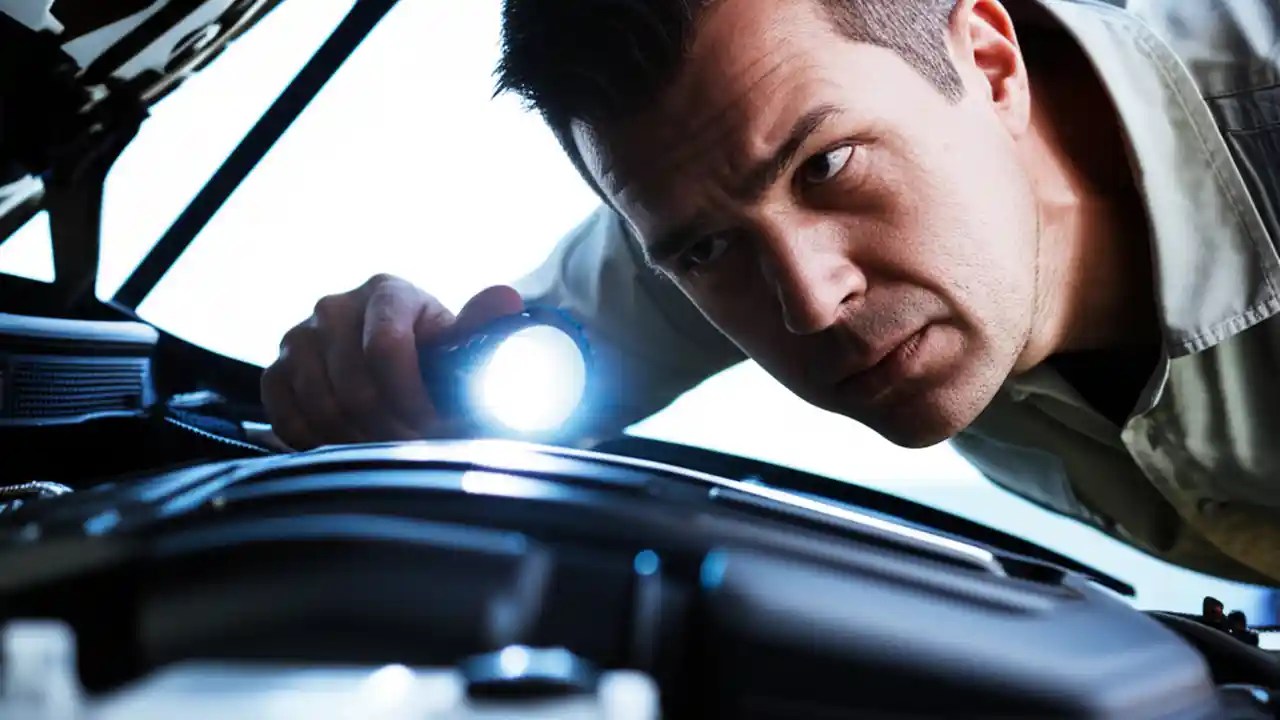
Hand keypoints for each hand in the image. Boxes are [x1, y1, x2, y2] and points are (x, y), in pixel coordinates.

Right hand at [261, 274, 524, 449]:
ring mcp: (300, 337)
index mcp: (387, 291)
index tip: (434, 425)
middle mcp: (335, 306)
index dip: (412, 399)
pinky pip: (286, 417)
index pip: (386, 349)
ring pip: (322, 406)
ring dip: (359, 440)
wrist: (395, 361)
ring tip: (388, 448)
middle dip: (391, 428)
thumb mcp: (460, 343)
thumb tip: (505, 299)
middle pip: (354, 386)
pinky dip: (318, 441)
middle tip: (416, 447)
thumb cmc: (434, 356)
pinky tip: (348, 445)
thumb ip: (481, 326)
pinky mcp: (276, 369)